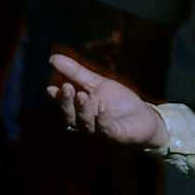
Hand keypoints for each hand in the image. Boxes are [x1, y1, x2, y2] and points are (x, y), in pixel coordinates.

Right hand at [45, 52, 165, 147]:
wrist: (144, 117)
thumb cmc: (118, 102)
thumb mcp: (97, 83)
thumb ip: (75, 73)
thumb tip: (52, 58)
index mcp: (80, 112)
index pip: (65, 106)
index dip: (58, 98)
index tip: (50, 88)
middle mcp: (86, 124)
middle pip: (71, 117)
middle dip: (68, 104)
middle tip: (67, 88)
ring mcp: (101, 132)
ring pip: (86, 124)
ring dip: (83, 110)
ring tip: (82, 95)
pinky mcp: (116, 137)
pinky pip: (107, 130)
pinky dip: (103, 120)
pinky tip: (101, 108)